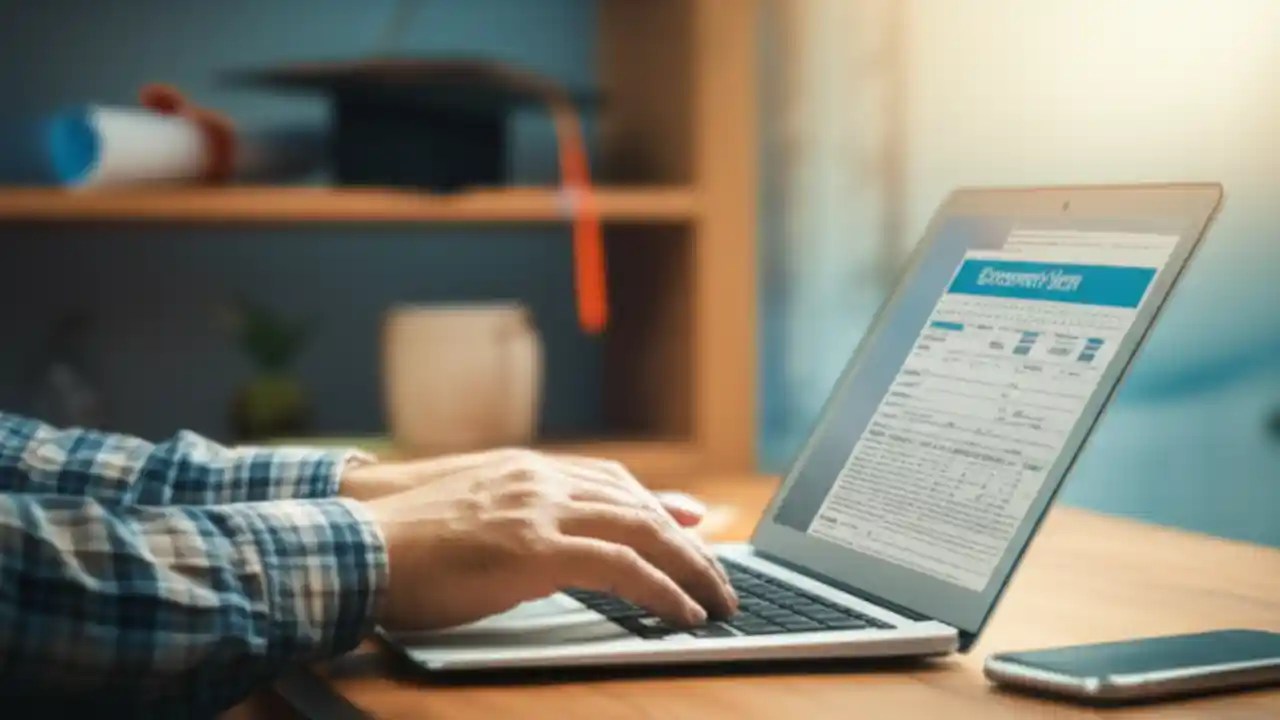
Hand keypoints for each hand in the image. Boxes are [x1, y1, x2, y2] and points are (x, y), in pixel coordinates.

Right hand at [358, 450, 737, 630]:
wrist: (356, 544)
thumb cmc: (401, 543)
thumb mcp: (468, 515)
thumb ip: (514, 518)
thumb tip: (541, 547)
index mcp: (525, 470)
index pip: (611, 481)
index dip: (657, 502)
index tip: (690, 519)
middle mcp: (541, 480)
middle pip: (637, 504)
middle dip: (687, 540)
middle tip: (717, 572)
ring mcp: (540, 510)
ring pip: (643, 530)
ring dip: (690, 567)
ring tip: (716, 598)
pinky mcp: (536, 549)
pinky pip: (622, 568)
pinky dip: (662, 590)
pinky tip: (682, 612)